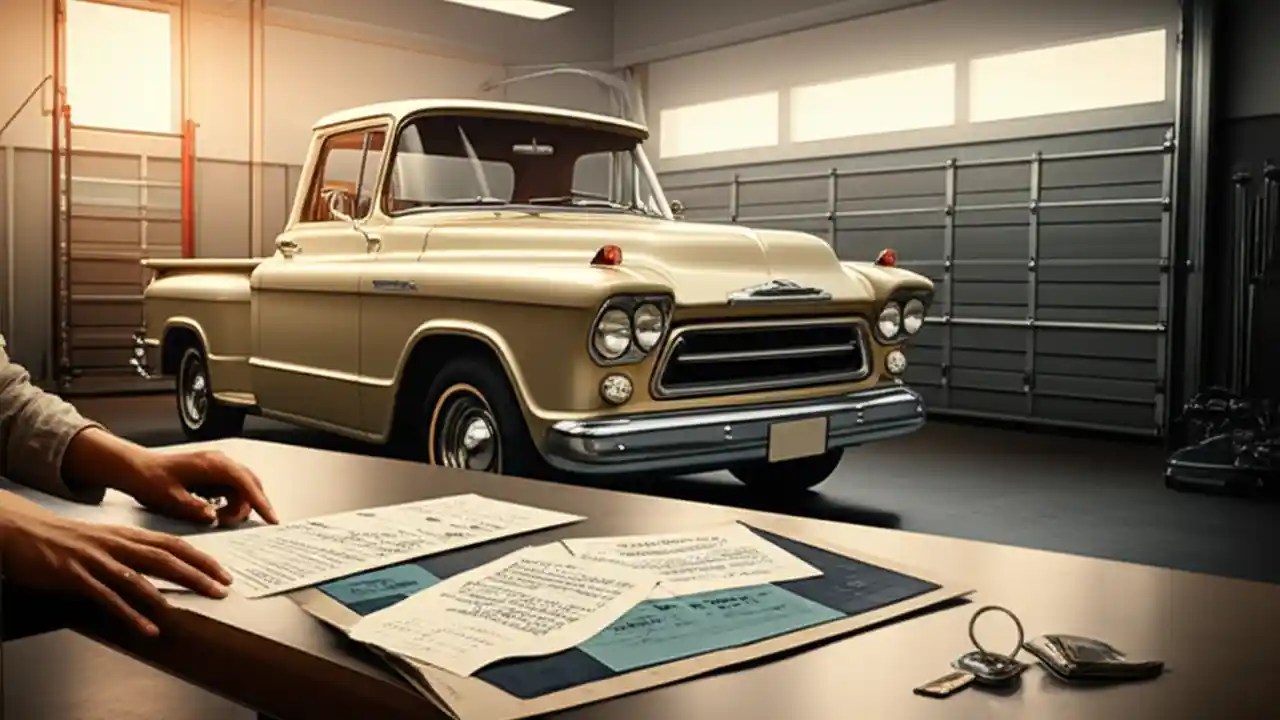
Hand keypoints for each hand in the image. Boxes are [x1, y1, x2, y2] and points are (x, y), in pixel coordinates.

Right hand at [0, 492, 231, 635]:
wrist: (24, 530)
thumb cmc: (66, 538)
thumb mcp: (107, 538)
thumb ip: (133, 549)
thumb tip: (163, 563)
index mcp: (127, 535)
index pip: (173, 544)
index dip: (201, 558)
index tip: (223, 572)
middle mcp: (117, 545)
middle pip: (165, 558)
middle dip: (197, 574)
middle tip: (221, 589)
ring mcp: (97, 561)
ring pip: (139, 578)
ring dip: (167, 595)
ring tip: (190, 609)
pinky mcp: (76, 577)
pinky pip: (108, 598)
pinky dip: (130, 614)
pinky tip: (147, 627)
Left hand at [63, 428, 278, 526]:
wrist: (136, 469)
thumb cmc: (151, 479)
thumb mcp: (170, 498)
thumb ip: (193, 508)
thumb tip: (213, 516)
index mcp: (213, 465)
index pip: (246, 483)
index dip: (261, 502)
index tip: (272, 519)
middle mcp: (219, 462)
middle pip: (250, 483)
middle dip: (252, 505)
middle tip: (247, 525)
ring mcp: (217, 466)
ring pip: (242, 487)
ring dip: (238, 506)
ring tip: (220, 520)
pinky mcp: (212, 473)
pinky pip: (231, 488)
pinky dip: (230, 502)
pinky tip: (216, 513)